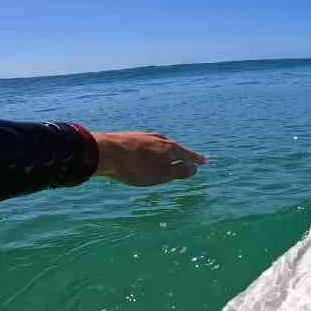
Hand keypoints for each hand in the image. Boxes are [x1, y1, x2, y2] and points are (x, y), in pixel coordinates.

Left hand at [93, 132, 207, 185]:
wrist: (106, 152)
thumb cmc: (136, 167)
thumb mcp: (162, 174)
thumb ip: (179, 171)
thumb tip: (194, 169)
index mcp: (169, 147)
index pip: (188, 154)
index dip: (196, 160)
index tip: (204, 162)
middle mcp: (158, 138)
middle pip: (174, 148)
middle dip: (180, 156)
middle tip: (186, 161)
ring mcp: (143, 136)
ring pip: (158, 146)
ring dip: (164, 153)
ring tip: (166, 159)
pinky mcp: (129, 138)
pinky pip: (145, 146)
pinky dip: (150, 152)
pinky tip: (144, 156)